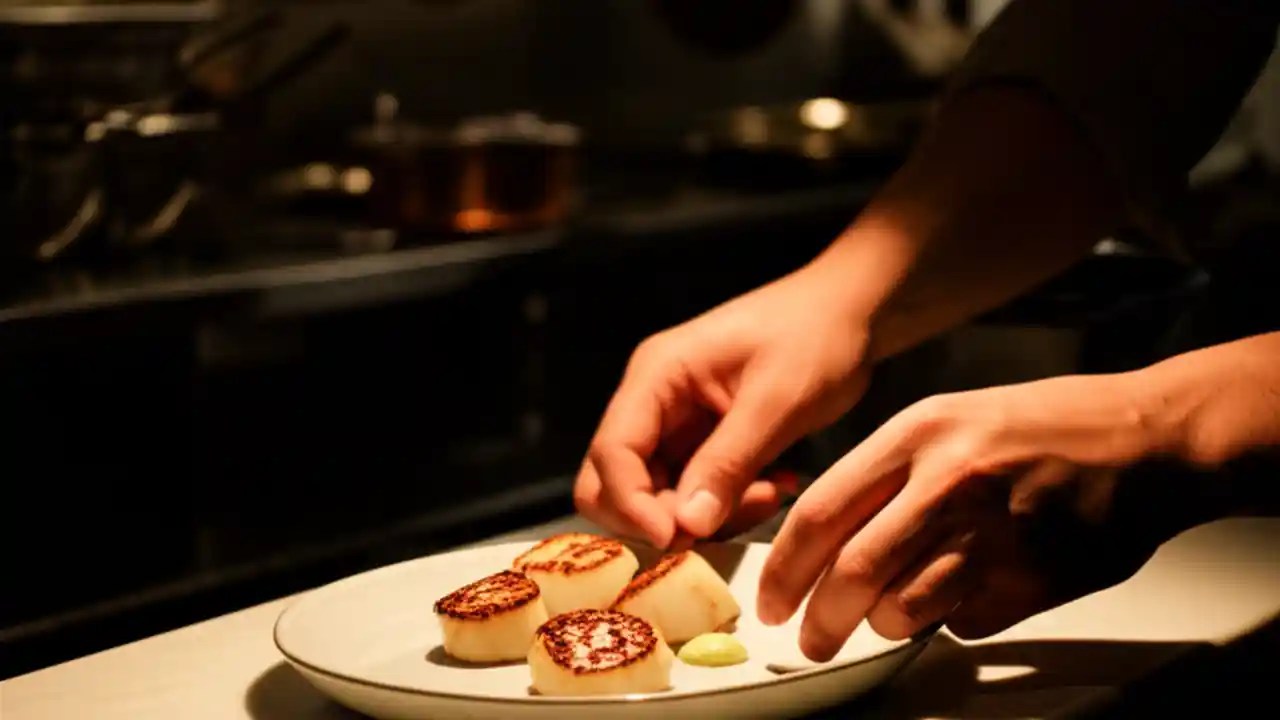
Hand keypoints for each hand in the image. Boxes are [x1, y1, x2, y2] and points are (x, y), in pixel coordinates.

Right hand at [574, 262, 873, 547]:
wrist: (852, 312)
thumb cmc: (817, 338)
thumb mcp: (778, 401)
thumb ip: (729, 462)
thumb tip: (686, 527)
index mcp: (656, 375)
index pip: (612, 452)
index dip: (632, 504)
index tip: (677, 540)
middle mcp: (653, 400)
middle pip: (615, 480)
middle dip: (661, 516)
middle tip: (720, 527)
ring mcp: (675, 422)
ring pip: (657, 495)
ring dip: (705, 514)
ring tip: (768, 496)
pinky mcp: (702, 440)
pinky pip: (693, 491)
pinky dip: (726, 504)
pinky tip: (773, 487)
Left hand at [757, 371, 1208, 660]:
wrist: (1144, 439)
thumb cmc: (1042, 427)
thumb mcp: (949, 419)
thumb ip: (887, 472)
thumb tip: (827, 536)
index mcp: (919, 433)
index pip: (822, 510)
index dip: (784, 566)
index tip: (771, 598)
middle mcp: (951, 481)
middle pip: (854, 570)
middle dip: (821, 618)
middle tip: (810, 639)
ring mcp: (996, 534)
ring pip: (904, 607)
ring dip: (884, 624)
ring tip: (886, 617)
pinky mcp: (1033, 580)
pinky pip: (964, 623)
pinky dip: (950, 621)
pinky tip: (966, 594)